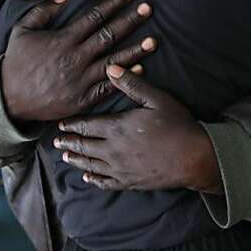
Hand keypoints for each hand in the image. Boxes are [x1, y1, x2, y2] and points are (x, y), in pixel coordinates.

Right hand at [1, 0, 157, 122]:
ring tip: (153, 40)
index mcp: (64, 39)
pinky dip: (124, 78)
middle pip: (109, 35)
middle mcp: (75, 57)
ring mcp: (80, 79)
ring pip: (113, 61)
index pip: (94, 16)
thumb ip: (44, 10)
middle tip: (148, 9)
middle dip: (130, 21)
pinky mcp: (82, 99)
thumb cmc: (16, 61)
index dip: (113, 4)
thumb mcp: (23, 29)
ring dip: (135, 50)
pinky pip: (108, 87)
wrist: (8, 98)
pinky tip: (140, 70)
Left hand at [53, 67, 222, 193]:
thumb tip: (110, 67)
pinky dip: (93, 179)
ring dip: (76, 160)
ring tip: (64, 157)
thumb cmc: (177, 125)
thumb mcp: (156, 98)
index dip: (72, 124)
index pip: (86, 126)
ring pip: (90, 165)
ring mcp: (120, 169)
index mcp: (117, 128)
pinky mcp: (129, 182)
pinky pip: (105, 182)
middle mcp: (113, 150)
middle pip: (83, 146)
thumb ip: (131, 84)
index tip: (61, 123)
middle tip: (56, 141)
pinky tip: (87, 177)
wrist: (194, 157)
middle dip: (68, 143)